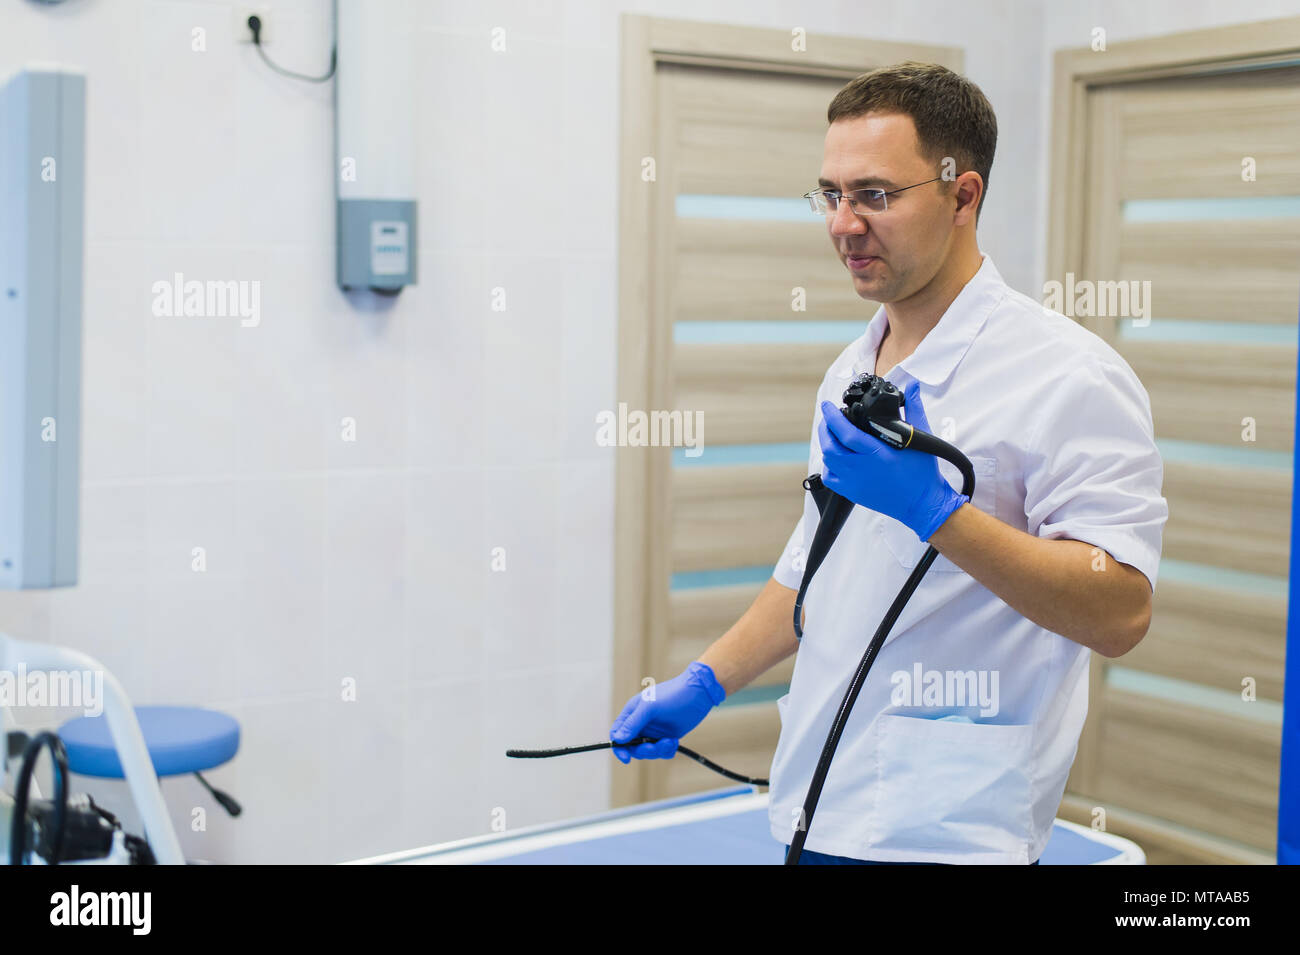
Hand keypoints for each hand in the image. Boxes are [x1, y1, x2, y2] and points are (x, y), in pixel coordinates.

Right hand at [609, 662, 725, 762]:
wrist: (699, 693)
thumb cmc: (673, 695)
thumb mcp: (650, 708)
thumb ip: (633, 723)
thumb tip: (618, 739)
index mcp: (632, 712)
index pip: (617, 733)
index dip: (619, 747)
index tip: (626, 758)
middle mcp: (641, 723)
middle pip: (632, 746)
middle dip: (643, 750)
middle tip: (655, 746)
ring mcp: (654, 731)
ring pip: (648, 751)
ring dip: (658, 750)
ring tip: (670, 741)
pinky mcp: (667, 736)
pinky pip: (662, 751)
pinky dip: (667, 750)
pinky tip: (675, 741)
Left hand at [817, 379, 967, 541]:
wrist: (923, 504)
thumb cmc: (922, 473)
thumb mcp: (920, 437)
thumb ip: (913, 408)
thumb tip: (913, 385)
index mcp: (878, 454)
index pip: (846, 433)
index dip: (832, 417)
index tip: (827, 405)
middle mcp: (862, 469)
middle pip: (830, 447)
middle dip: (825, 428)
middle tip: (829, 417)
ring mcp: (855, 483)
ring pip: (828, 461)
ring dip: (827, 444)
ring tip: (832, 432)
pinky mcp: (853, 493)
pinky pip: (831, 478)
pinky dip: (829, 464)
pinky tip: (836, 455)